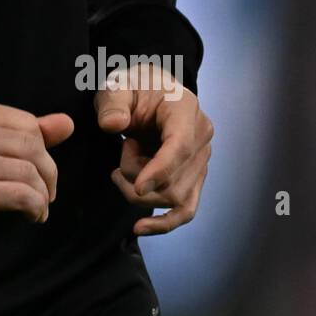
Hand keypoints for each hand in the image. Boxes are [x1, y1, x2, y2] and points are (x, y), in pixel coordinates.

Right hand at [0, 99, 74, 252]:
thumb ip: (23, 133)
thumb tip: (67, 123)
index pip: (25, 122)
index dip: (43, 149)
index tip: (41, 171)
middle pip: (31, 145)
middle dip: (48, 173)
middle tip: (45, 192)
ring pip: (28, 172)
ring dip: (42, 195)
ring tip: (37, 207)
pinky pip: (21, 195)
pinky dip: (35, 207)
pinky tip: (31, 215)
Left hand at [95, 62, 212, 235]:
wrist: (149, 92)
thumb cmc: (133, 87)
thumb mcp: (117, 87)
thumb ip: (114, 103)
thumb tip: (113, 125)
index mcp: (187, 110)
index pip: (180, 147)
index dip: (159, 170)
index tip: (136, 188)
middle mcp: (202, 137)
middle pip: (174, 179)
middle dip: (136, 178)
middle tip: (119, 154)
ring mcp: (202, 160)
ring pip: (175, 198)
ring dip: (140, 194)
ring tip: (120, 172)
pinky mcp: (195, 177)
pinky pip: (186, 209)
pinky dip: (165, 223)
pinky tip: (140, 228)